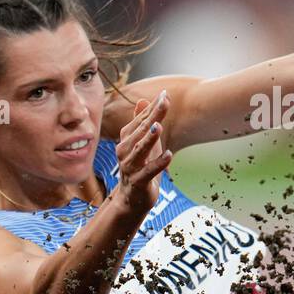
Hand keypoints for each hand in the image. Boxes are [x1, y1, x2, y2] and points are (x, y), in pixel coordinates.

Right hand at [113, 91, 172, 213]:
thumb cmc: (139, 168)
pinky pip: (148, 171)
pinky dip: (158, 163)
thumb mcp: (142, 144)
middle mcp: (125, 151)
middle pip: (140, 131)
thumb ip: (142, 123)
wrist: (131, 199)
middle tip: (164, 102)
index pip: (141, 120)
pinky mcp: (138, 182)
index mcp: (127, 139)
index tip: (165, 95)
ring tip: (159, 126)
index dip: (153, 108)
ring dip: (149, 138)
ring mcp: (130, 167)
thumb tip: (143, 100)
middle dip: (152, 116)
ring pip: (139, 150)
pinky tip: (169, 154)